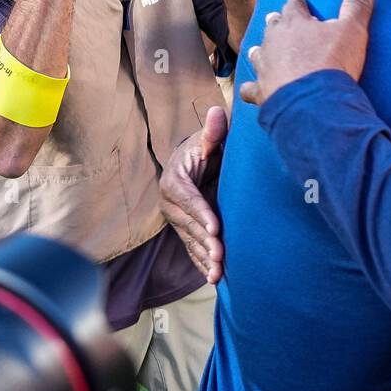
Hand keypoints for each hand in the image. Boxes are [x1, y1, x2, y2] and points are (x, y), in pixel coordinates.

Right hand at [159, 104, 227, 282]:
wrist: (197, 162)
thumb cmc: (206, 148)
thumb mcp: (209, 139)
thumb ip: (213, 131)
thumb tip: (218, 111)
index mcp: (174, 180)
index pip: (187, 199)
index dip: (200, 213)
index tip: (214, 227)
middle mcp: (170, 203)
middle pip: (188, 224)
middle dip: (204, 241)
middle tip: (220, 256)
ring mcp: (176, 219)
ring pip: (190, 241)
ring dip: (204, 258)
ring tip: (219, 274)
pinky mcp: (185, 229)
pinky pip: (192, 249)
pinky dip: (202, 263)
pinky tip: (214, 278)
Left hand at [239, 0, 375, 106]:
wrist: (316, 103)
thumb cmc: (334, 63)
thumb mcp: (353, 30)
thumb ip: (357, 4)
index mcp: (295, 21)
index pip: (294, 5)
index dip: (297, 3)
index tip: (298, 1)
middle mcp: (274, 40)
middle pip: (273, 25)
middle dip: (277, 23)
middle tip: (281, 22)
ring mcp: (265, 65)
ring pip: (257, 52)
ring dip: (262, 50)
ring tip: (264, 51)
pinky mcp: (261, 90)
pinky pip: (249, 88)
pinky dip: (251, 88)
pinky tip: (253, 90)